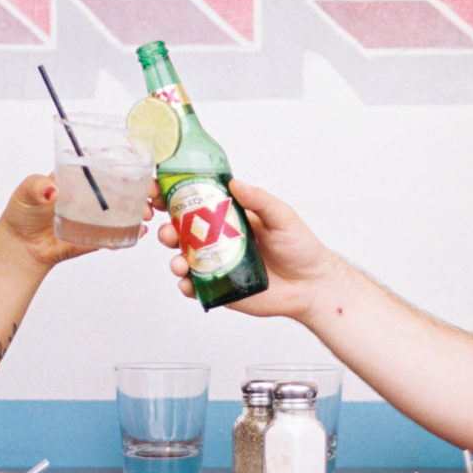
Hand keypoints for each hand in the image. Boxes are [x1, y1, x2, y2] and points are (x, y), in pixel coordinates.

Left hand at [0, 174, 150, 268]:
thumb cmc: (23, 213)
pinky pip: (117, 235)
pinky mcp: (97, 236)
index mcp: (79, 176)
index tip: (138, 160)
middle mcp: (92, 193)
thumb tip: (51, 190)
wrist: (22, 246)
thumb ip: (36, 186)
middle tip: (150, 190)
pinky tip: (139, 232)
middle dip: (143, 185)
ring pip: (126, 208)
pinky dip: (130, 234)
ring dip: (142, 209)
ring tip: (146, 213)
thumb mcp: (26, 191)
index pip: (106, 162)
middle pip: (124, 184)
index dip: (125, 159)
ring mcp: (96, 215)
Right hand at [158, 180, 336, 318]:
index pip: (198, 206)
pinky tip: (187, 283)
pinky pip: (197, 288)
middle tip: (167, 234)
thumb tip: (235, 183)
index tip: (161, 196)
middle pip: (184, 234)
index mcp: (230, 219)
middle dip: (168, 233)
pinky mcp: (222, 289)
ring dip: (174, 260)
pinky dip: (186, 286)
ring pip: (185, 261)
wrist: (312, 286)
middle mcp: (220, 241)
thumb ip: (260, 201)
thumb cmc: (300, 247)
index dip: (176, 201)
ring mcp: (219, 266)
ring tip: (178, 263)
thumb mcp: (282, 217)